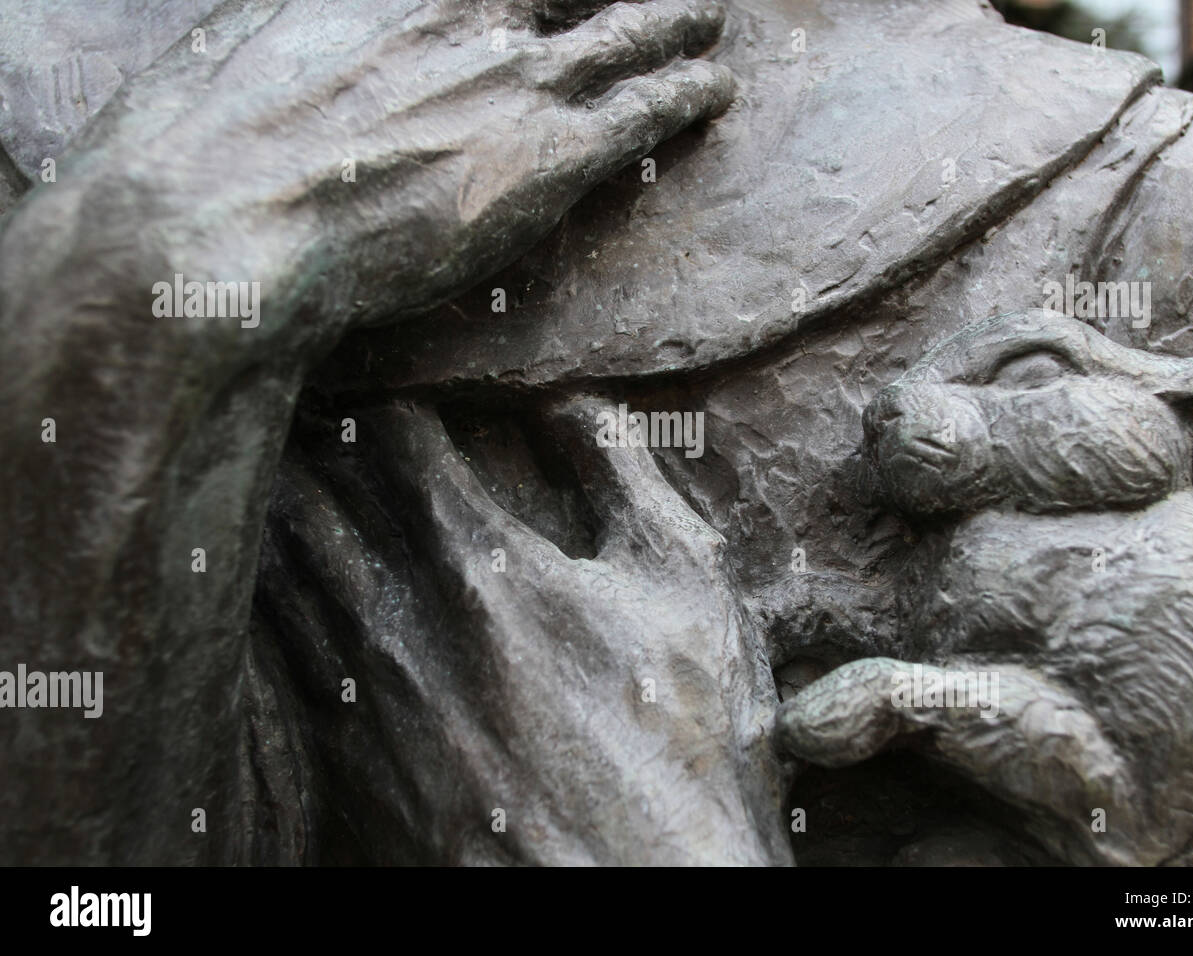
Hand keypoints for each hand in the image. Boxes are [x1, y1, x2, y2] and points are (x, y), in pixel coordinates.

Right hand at [40, 0, 733, 353]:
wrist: (216, 223)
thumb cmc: (199, 148)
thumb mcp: (242, 49)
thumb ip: (302, 33)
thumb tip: (297, 34)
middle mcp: (465, 12)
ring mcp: (512, 79)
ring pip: (627, 32)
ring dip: (676, 23)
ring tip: (712, 23)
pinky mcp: (546, 157)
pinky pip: (643, 111)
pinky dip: (686, 92)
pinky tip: (712, 89)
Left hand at [258, 395, 791, 863]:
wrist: (634, 900)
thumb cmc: (684, 748)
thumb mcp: (689, 590)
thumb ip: (626, 477)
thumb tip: (572, 402)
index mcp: (485, 567)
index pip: (399, 442)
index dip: (395, 405)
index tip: (400, 397)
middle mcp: (401, 627)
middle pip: (316, 500)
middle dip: (321, 454)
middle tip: (329, 430)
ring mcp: (363, 706)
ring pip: (284, 578)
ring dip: (288, 524)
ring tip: (299, 497)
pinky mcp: (345, 774)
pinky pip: (279, 667)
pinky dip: (279, 614)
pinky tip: (294, 603)